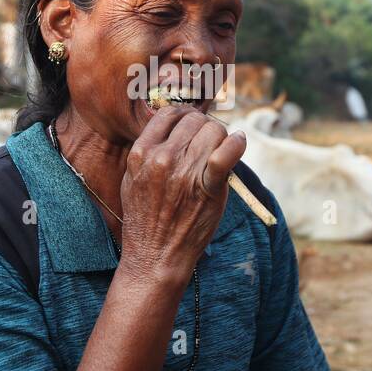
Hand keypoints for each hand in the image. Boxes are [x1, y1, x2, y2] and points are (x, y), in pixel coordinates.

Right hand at [119, 105, 246, 286]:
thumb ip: (147, 152)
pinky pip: (227, 153)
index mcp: (141, 153)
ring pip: (213, 130)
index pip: (170, 114)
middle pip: (195, 120)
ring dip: (221, 136)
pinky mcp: (207, 189)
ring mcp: (185, 174)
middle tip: (209, 141)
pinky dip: (237, 144)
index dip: (185, 117)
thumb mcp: (132, 180)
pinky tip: (239, 142)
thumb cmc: (145, 219)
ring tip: (220, 148)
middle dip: (204, 126)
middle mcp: (162, 159)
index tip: (192, 127)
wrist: (154, 256)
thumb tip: (171, 125)